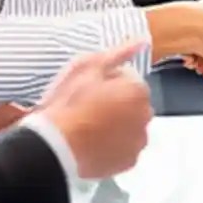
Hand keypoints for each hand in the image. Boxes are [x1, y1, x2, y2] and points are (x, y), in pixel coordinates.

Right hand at [38, 41, 153, 178]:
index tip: (90, 88)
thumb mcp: (88, 67)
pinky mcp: (129, 161)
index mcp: (138, 90)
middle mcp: (145, 116)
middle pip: (133, 104)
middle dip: (117, 103)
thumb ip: (119, 53)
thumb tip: (141, 41)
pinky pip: (124, 148)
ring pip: (130, 126)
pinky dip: (114, 144)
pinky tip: (94, 141)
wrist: (56, 144)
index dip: (108, 82)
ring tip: (89, 126)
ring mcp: (138, 141)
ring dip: (117, 124)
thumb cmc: (69, 104)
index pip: (129, 80)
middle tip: (89, 107)